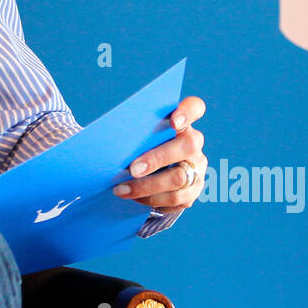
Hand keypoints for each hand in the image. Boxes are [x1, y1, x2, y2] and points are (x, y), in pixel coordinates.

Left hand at [112, 96, 206, 215]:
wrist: (152, 176)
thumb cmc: (141, 148)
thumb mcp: (140, 138)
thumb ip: (135, 133)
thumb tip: (110, 138)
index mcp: (182, 123)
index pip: (195, 107)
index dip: (187, 112)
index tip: (173, 121)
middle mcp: (194, 144)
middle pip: (187, 146)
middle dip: (157, 158)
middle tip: (132, 169)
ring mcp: (197, 168)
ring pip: (179, 178)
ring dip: (147, 186)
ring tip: (121, 190)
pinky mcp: (193, 192)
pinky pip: (175, 199)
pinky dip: (151, 200)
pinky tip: (133, 198)